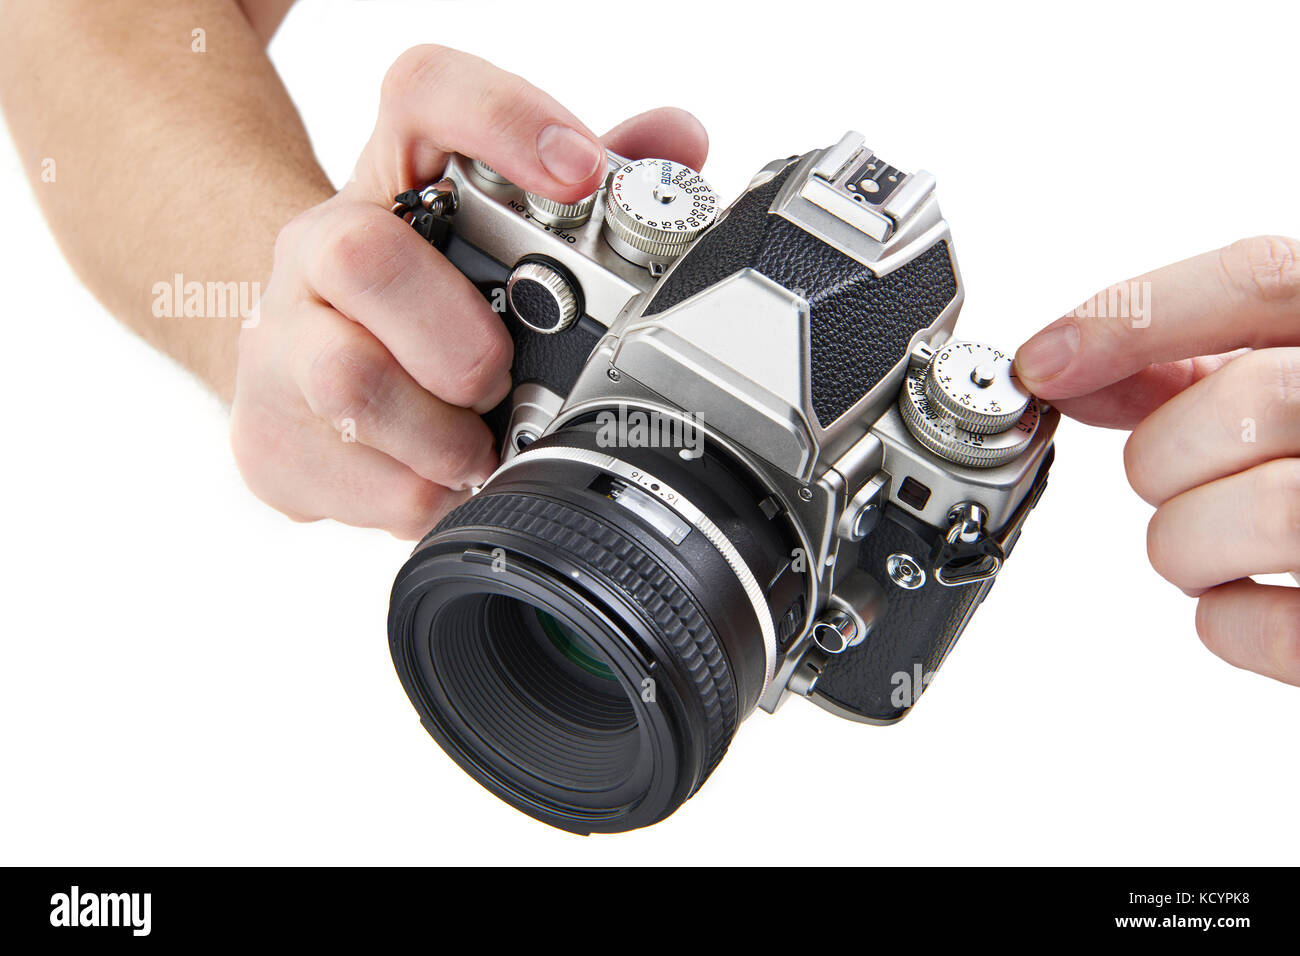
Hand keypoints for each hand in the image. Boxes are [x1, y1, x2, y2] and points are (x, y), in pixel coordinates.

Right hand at [229, 46, 707, 538]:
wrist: (311, 369)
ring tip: (476, 445)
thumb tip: (678, 143)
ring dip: (442, 435)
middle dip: (458, 341)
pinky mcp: (266, 439)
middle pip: (362, 257)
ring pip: (349, 385)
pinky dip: (424, 495)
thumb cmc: (426, 298)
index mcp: (388, 180)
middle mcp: (317, 249)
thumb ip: (590, 193)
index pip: (424, 94)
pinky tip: (439, 478)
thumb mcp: (500, 237)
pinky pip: (360, 482)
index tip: (579, 172)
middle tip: (498, 378)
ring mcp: (277, 346)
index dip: (502, 121)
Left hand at [1015, 236, 1299, 685]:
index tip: (1043, 363)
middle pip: (1251, 402)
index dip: (1132, 317)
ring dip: (1188, 542)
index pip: (1262, 280)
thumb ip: (1193, 371)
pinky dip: (1230, 623)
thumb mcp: (1292, 387)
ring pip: (1270, 512)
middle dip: (1165, 457)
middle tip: (1171, 482)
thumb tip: (1066, 370)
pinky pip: (1282, 629)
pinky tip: (1252, 599)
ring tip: (1210, 547)